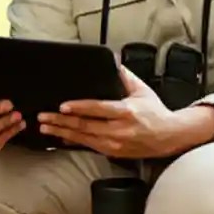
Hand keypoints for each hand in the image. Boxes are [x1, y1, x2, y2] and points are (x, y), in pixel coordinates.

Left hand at [37, 65, 213, 158]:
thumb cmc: (155, 112)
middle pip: (85, 126)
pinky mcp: (113, 153)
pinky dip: (72, 141)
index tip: (62, 106)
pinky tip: (59, 137)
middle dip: (61, 122)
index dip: (79, 108)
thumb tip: (112, 60)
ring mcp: (115, 144)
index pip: (98, 109)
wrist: (170, 137)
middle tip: (43, 117)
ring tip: (45, 127)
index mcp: (126, 112)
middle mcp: (119, 130)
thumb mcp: (142, 91)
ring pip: (83, 138)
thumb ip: (124, 76)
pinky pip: (88, 147)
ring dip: (62, 132)